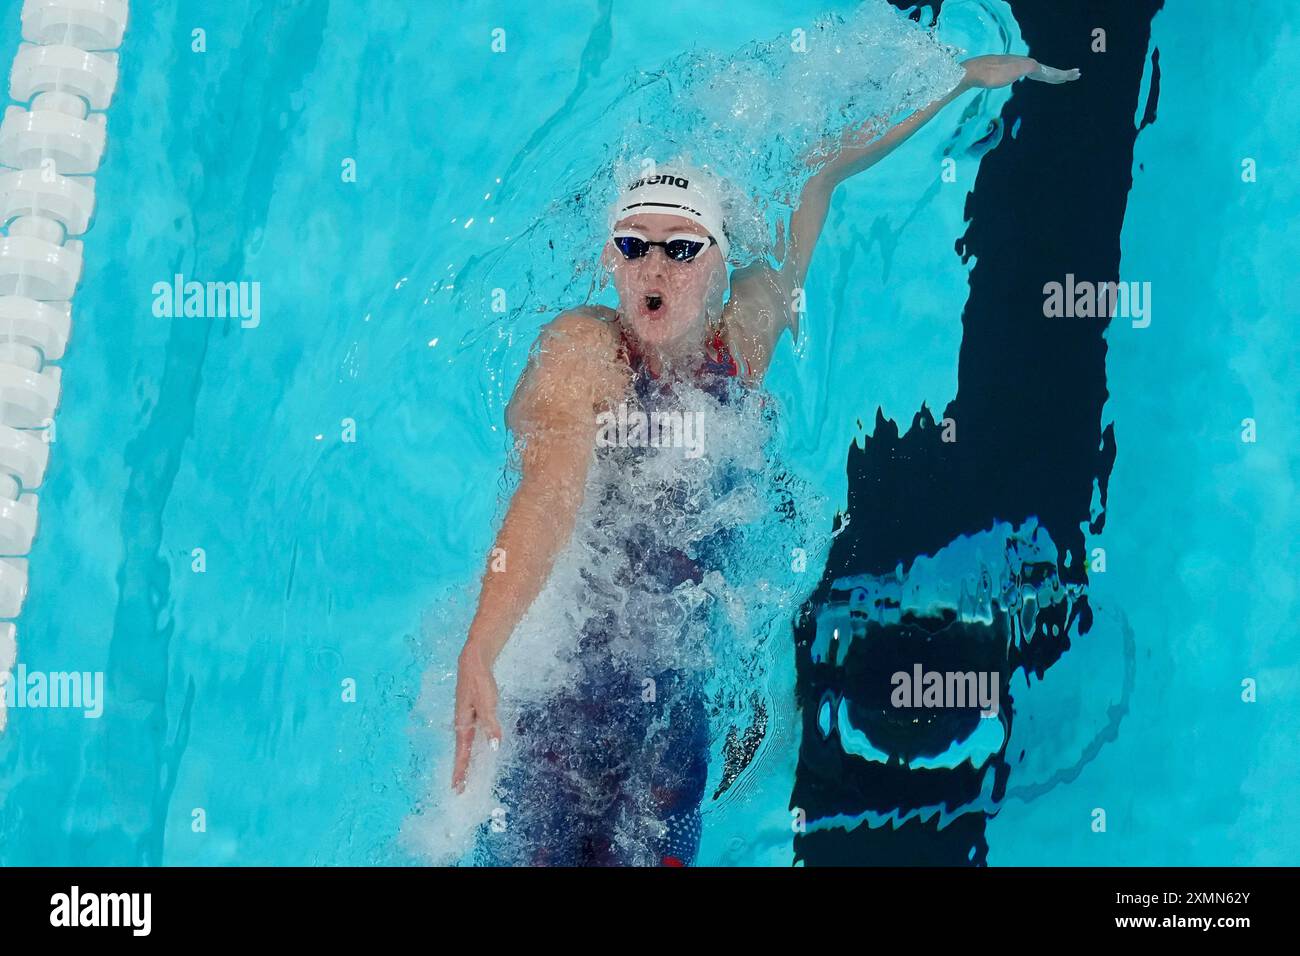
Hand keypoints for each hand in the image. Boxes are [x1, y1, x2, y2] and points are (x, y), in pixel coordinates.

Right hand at [451, 644, 502, 791]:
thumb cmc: (479, 682)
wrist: (474, 661)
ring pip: (466, 745)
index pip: (462, 754)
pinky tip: (476, 752)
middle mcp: (462, 724)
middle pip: (462, 753)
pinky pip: (471, 737)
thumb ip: (491, 725)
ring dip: (465, 761)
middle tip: (459, 789)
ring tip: (465, 776)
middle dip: (461, 771)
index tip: (457, 788)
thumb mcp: (488, 703)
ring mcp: (466, 719)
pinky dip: (472, 748)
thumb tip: (494, 746)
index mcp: (463, 724)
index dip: (460, 771)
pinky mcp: (472, 714)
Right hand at [961, 55, 1079, 88]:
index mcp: (1018, 66)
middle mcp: (1024, 63)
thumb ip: (995, 77)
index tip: (1056, 77)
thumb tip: (989, 79)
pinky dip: (1058, 75)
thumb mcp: (991, 78)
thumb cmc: (981, 76)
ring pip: (1050, 71)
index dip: (1047, 74)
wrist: (978, 71)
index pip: (1036, 71)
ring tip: (1076, 75)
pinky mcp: (1028, 67)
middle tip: (1074, 74)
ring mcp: (1027, 64)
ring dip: (1064, 74)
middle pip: (1046, 70)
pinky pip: (1047, 73)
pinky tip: (1066, 77)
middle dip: (1060, 73)